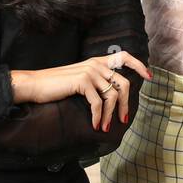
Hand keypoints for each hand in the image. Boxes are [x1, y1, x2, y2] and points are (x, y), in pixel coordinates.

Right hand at [12, 52, 151, 132]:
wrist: (35, 85)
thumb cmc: (55, 86)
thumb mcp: (79, 80)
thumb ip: (96, 81)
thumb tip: (113, 95)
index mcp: (96, 61)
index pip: (124, 56)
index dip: (138, 65)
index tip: (148, 76)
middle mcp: (95, 64)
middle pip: (123, 83)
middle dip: (126, 104)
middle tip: (123, 119)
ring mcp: (89, 71)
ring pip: (112, 96)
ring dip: (110, 115)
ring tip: (106, 126)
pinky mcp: (82, 81)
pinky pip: (98, 103)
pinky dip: (99, 117)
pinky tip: (96, 125)